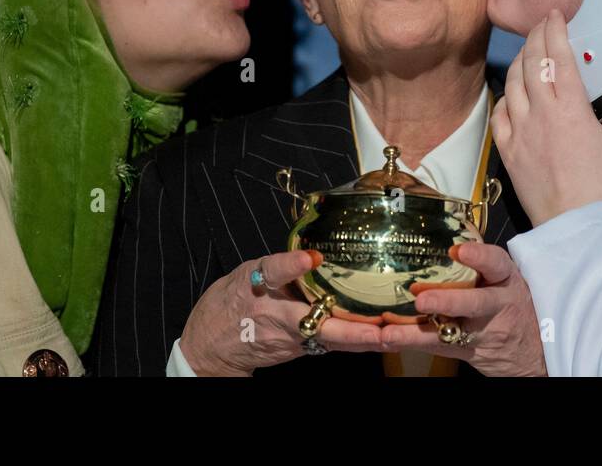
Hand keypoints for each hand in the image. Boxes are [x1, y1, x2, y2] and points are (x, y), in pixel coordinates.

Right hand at [178, 250, 382, 374]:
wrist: (209, 346)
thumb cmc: (228, 303)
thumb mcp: (245, 273)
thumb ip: (278, 265)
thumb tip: (313, 252)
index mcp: (256, 286)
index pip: (272, 271)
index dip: (290, 264)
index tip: (309, 258)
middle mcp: (274, 314)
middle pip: (313, 322)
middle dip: (349, 329)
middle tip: (379, 329)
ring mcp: (287, 337)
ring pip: (328, 340)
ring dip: (360, 340)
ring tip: (392, 335)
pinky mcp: (296, 350)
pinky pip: (328, 344)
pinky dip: (353, 342)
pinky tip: (380, 339)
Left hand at [378, 243, 545, 375]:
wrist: (536, 351)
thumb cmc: (512, 303)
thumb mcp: (505, 279)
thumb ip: (480, 262)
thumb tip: (439, 235)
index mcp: (506, 280)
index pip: (497, 264)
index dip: (479, 257)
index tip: (458, 250)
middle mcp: (498, 305)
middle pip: (476, 303)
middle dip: (448, 302)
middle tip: (421, 299)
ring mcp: (485, 332)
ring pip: (451, 332)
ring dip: (418, 332)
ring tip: (391, 331)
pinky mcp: (470, 351)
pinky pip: (439, 348)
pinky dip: (412, 343)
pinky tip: (389, 339)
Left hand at [493, 8, 601, 225]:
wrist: (573, 223)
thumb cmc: (601, 189)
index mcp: (571, 108)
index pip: (559, 56)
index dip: (556, 30)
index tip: (555, 15)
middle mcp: (541, 113)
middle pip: (532, 62)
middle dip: (536, 37)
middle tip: (541, 25)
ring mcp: (520, 130)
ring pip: (513, 83)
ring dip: (520, 62)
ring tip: (528, 53)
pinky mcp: (508, 150)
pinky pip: (500, 114)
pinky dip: (506, 98)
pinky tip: (513, 95)